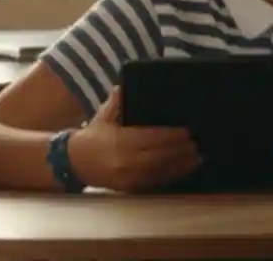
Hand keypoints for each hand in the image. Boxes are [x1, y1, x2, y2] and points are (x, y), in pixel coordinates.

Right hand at [68, 86, 200, 192]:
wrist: (75, 162)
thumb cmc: (93, 137)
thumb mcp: (103, 116)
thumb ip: (116, 101)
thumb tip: (125, 85)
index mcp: (122, 141)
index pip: (153, 137)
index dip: (172, 135)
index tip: (187, 131)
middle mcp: (128, 160)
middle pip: (162, 155)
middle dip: (182, 150)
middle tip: (198, 143)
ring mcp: (131, 176)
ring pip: (162, 170)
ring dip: (181, 165)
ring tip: (197, 157)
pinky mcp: (132, 187)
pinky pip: (156, 181)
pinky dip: (171, 175)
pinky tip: (182, 169)